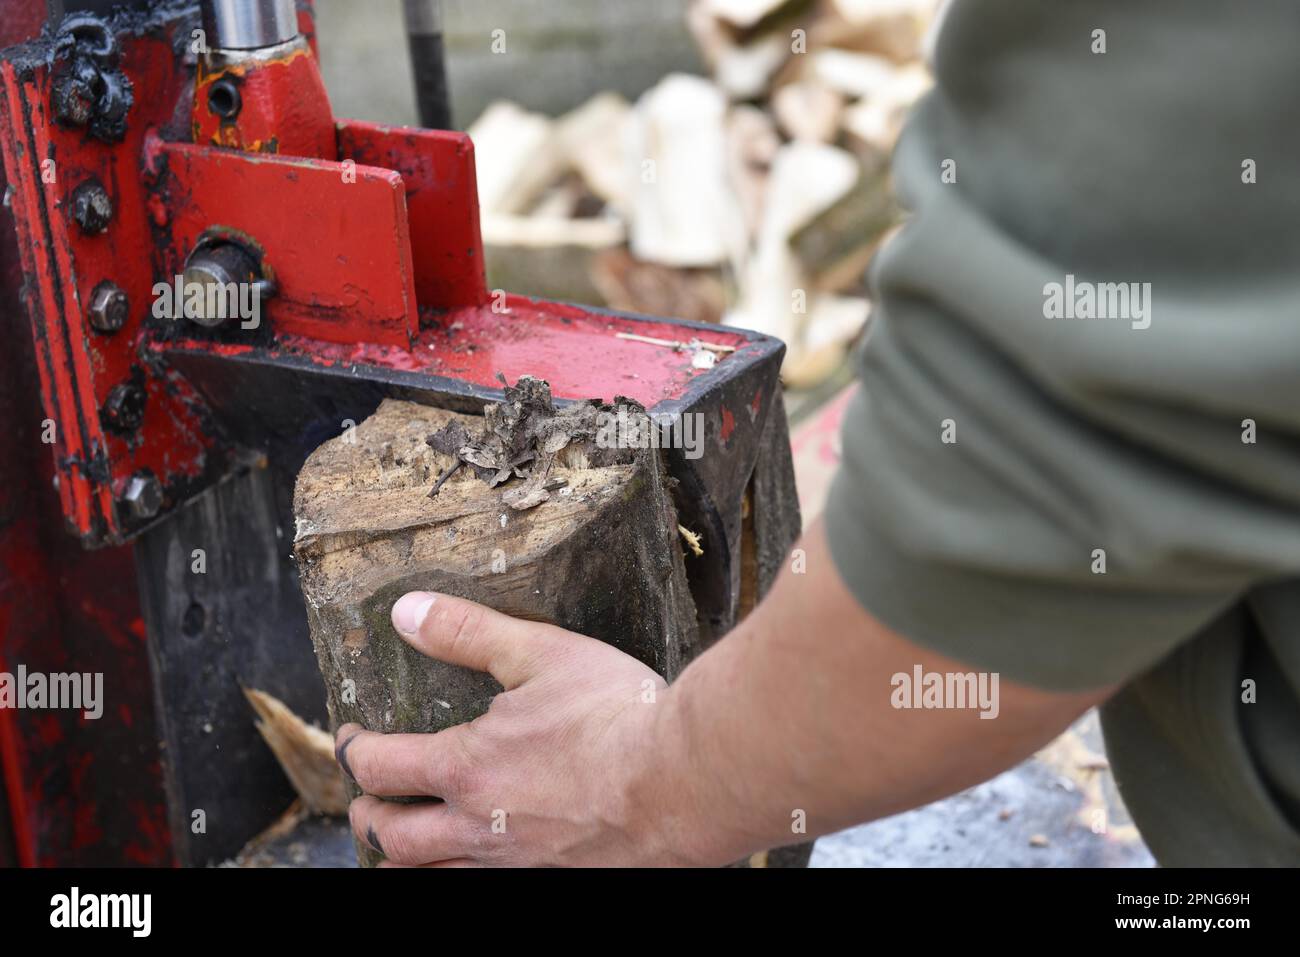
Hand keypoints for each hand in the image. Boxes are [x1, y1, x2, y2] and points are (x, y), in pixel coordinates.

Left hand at [335, 591, 695, 866]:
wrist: (683, 782)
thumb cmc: (616, 715)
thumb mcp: (540, 652)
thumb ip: (467, 633)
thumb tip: (406, 612)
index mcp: (465, 768)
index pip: (379, 766)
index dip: (353, 750)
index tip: (352, 736)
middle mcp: (477, 827)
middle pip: (389, 838)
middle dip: (366, 814)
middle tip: (367, 796)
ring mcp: (512, 864)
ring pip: (428, 875)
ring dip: (401, 858)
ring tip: (399, 843)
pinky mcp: (549, 879)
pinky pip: (479, 887)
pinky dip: (455, 874)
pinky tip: (469, 859)